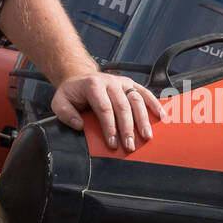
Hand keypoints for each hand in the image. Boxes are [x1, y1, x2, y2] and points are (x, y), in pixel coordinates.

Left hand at [50, 71, 165, 152]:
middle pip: (123, 106)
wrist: (79, 77)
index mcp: (93, 85)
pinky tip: (162, 117)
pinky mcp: (131, 84)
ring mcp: (122, 82)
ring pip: (136, 100)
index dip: (109, 127)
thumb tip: (80, 125)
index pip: (104, 108)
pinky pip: (145, 93)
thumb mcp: (59, 101)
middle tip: (129, 146)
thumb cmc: (72, 93)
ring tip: (146, 137)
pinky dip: (155, 105)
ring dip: (143, 119)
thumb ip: (65, 113)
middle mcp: (110, 82)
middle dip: (127, 128)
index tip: (112, 143)